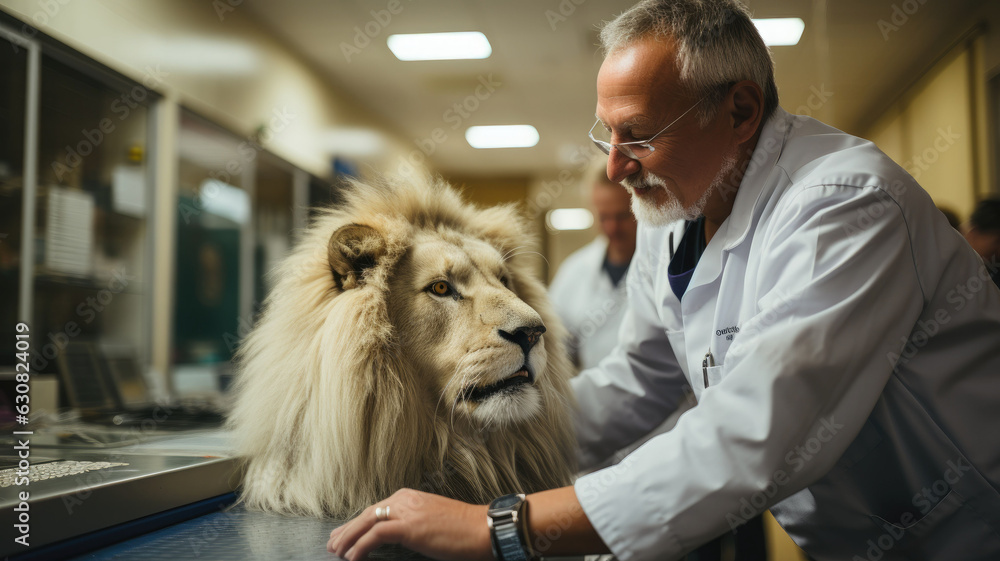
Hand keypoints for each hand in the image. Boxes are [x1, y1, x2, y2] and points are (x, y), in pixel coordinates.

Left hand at [327, 488, 492, 560]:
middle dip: (347, 530)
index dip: (357, 524)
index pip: (376, 509)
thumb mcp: (433, 521)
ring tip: (337, 552)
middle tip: (332, 545)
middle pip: (367, 514)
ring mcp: (407, 511)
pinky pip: (376, 535)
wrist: (483, 528)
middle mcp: (405, 499)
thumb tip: (398, 535)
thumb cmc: (464, 530)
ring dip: (348, 539)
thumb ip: (413, 524)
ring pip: (367, 522)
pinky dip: (361, 546)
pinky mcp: (409, 527)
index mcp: (410, 497)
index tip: (344, 535)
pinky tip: (352, 557)